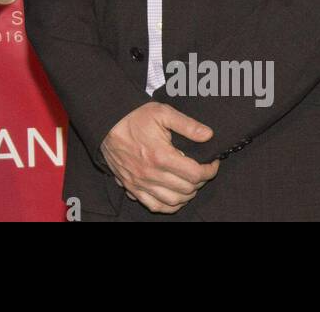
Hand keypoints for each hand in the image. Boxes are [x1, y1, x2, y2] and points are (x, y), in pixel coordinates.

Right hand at [101, 101, 219, 213]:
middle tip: (201, 170)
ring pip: (173, 202)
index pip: (195, 174)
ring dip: (187, 195)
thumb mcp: (163, 113)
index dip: (210, 170)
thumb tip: (208, 135)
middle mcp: (151, 174)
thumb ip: (187, 124)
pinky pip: (154, 206)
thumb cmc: (135, 117)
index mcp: (161, 156)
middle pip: (187, 189)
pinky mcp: (131, 187)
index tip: (212, 163)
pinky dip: (169, 206)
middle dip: (200, 181)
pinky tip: (174, 196)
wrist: (107, 123)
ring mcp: (140, 183)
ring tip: (189, 182)